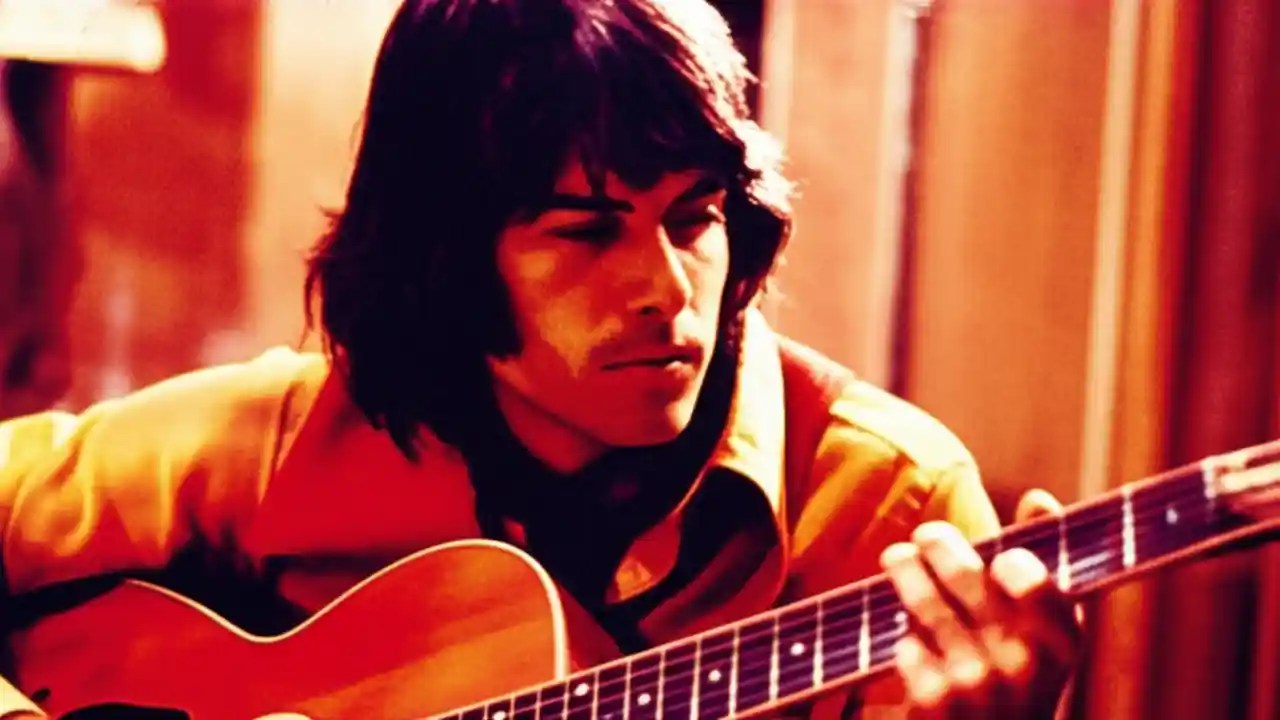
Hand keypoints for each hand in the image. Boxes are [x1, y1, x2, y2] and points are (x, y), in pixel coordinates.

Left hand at [880, 490, 1079, 717]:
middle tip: (926, 536)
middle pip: (963, 575)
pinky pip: (906, 643)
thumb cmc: (1020, 683)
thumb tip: (1038, 498)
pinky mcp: (934, 700)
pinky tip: (912, 643)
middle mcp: (1023, 664)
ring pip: (924, 602)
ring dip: (904, 571)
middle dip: (937, 544)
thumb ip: (1041, 566)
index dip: (1012, 563)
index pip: (1033, 580)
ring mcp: (976, 683)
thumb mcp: (1048, 636)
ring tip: (897, 559)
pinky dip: (904, 638)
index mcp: (1061, 641)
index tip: (998, 558)